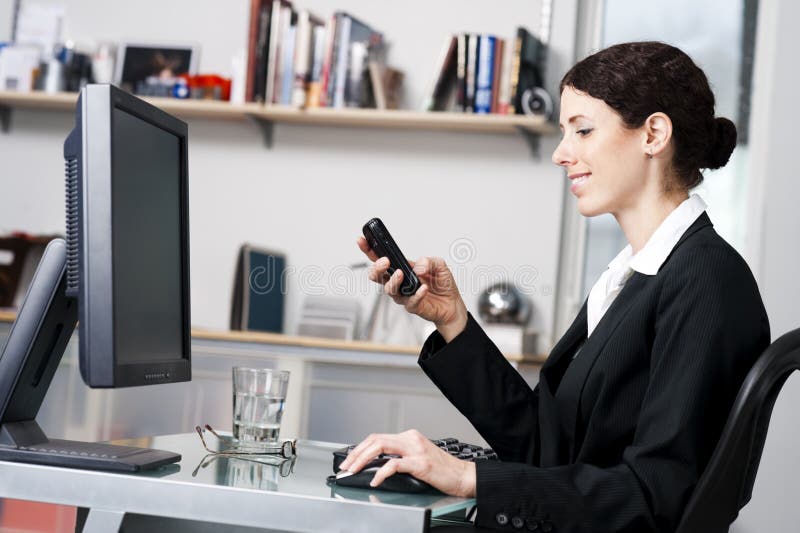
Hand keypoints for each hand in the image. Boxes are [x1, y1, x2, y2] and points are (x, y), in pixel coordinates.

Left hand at [337, 429, 476, 497]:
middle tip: (346, 466)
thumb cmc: (443, 471)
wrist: (464, 476)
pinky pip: (394, 464)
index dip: (360, 448)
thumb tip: (376, 465)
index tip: (349, 460)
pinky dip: (381, 472)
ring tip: (354, 471)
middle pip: (375, 439)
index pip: (377, 437)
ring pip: (380, 446)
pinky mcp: (420, 463)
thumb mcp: (418, 459)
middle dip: (356, 453)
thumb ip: (400, 457)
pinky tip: (375, 480)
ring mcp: (416, 449)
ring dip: (362, 459)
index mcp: (410, 436)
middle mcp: (411, 439)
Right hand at [356, 236, 467, 341]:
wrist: (452, 305)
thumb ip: (429, 261)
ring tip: (400, 273)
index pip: (380, 258)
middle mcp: (399, 282)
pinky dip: (417, 294)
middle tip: (385, 261)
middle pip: (377, 276)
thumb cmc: (441, 284)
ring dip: (393, 281)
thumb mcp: (439, 265)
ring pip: (389, 290)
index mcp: (401, 268)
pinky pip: (411, 302)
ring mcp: (404, 295)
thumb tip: (418, 267)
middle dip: (377, 268)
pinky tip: (423, 288)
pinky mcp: (413, 306)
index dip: (369, 250)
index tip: (361, 240)